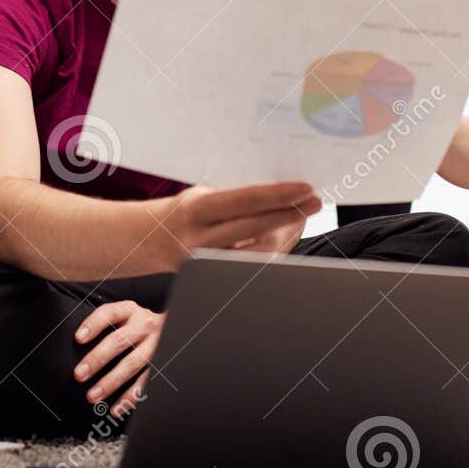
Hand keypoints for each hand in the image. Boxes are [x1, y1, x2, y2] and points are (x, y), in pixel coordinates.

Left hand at [74, 300, 163, 416]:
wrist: (167, 324)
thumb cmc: (135, 323)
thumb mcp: (123, 315)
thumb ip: (105, 324)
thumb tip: (76, 343)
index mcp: (129, 310)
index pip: (109, 313)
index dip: (93, 324)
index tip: (78, 338)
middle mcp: (143, 325)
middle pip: (119, 341)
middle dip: (97, 359)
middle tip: (79, 374)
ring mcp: (153, 343)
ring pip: (132, 363)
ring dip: (111, 381)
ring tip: (94, 396)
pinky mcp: (159, 362)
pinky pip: (145, 380)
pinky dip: (130, 396)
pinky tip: (116, 408)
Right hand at [153, 182, 320, 269]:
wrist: (153, 240)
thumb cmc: (187, 211)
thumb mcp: (202, 194)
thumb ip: (236, 196)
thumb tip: (281, 191)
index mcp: (196, 210)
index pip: (244, 201)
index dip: (278, 195)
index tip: (304, 187)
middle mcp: (200, 240)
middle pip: (256, 229)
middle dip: (290, 215)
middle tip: (315, 201)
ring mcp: (208, 265)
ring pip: (258, 255)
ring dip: (286, 235)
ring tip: (303, 216)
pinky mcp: (216, 280)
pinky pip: (253, 268)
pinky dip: (274, 250)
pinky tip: (287, 235)